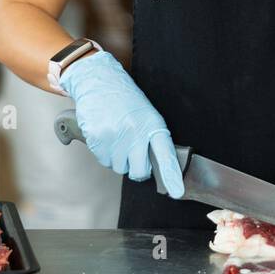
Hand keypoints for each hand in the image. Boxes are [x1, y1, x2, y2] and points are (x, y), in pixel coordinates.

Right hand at [59, 50, 184, 195]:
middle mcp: (135, 132)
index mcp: (153, 124)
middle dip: (136, 167)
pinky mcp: (97, 139)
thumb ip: (152, 139)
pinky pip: (103, 160)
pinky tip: (107, 135)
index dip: (171, 175)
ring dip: (119, 158)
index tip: (177, 192)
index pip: (165, 154)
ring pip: (119, 167)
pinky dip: (105, 153)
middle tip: (133, 151)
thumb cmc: (126, 99)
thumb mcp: (147, 113)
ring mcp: (115, 136)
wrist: (99, 81)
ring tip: (118, 136)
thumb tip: (155, 166)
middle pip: (138, 171)